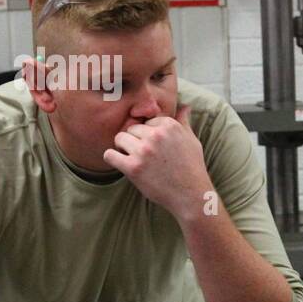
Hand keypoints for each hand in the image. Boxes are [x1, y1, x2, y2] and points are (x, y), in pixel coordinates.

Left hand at [104, 105, 212, 221]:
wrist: (192, 195)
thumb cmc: (192, 168)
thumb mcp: (192, 141)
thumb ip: (184, 122)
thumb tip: (186, 106)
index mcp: (169, 126)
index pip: (146, 121)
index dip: (148, 135)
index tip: (155, 148)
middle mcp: (156, 135)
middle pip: (131, 129)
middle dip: (135, 141)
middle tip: (144, 156)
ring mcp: (143, 151)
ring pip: (119, 138)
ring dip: (123, 149)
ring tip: (134, 159)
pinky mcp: (133, 168)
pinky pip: (110, 155)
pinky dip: (113, 159)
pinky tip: (122, 164)